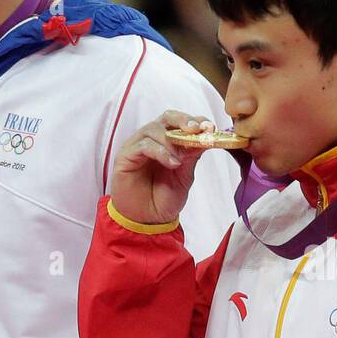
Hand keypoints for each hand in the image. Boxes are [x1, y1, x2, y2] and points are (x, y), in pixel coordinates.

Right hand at [108, 110, 212, 225]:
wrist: (147, 220)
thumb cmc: (164, 197)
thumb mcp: (185, 175)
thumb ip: (192, 155)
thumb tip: (206, 136)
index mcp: (167, 141)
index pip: (181, 122)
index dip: (196, 121)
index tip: (211, 127)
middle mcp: (152, 139)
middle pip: (167, 117)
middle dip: (184, 121)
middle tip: (196, 130)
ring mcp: (137, 146)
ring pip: (154, 129)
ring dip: (171, 141)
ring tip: (181, 160)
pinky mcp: (125, 156)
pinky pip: (143, 145)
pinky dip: (160, 152)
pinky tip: (172, 163)